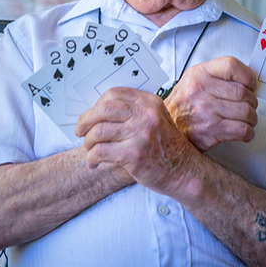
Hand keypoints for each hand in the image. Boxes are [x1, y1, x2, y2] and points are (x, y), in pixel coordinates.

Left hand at [75, 87, 198, 196]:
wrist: (185, 172)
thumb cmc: (168, 148)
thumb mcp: (156, 120)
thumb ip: (134, 112)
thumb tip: (99, 111)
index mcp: (149, 103)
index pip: (113, 94)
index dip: (97, 105)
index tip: (91, 116)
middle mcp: (145, 115)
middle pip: (102, 110)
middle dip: (85, 121)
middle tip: (80, 131)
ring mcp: (139, 134)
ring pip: (98, 131)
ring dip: (88, 142)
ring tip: (90, 150)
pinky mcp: (133, 154)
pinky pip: (100, 151)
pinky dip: (92, 158)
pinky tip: (94, 163)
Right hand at [164, 56, 257, 150]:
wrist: (167, 128)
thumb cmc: (182, 106)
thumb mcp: (193, 81)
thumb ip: (217, 76)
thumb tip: (246, 77)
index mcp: (199, 75)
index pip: (231, 66)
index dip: (247, 75)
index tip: (250, 84)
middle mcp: (201, 91)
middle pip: (243, 92)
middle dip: (251, 101)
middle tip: (247, 104)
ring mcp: (207, 111)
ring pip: (246, 112)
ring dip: (251, 118)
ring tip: (245, 118)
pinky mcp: (212, 130)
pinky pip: (242, 129)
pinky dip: (248, 132)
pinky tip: (243, 130)